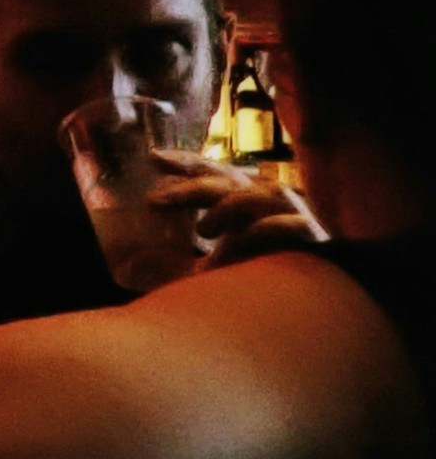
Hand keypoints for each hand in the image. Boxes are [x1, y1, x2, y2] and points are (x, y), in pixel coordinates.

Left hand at [146, 149, 327, 267]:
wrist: (323, 301)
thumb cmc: (266, 279)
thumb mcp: (218, 267)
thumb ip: (187, 262)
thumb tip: (136, 267)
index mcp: (245, 205)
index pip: (215, 174)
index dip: (188, 163)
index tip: (154, 157)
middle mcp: (267, 205)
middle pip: (228, 182)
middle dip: (191, 187)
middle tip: (154, 202)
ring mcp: (292, 218)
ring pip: (256, 197)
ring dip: (226, 209)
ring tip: (201, 230)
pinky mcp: (312, 239)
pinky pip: (286, 227)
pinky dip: (259, 234)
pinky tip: (234, 250)